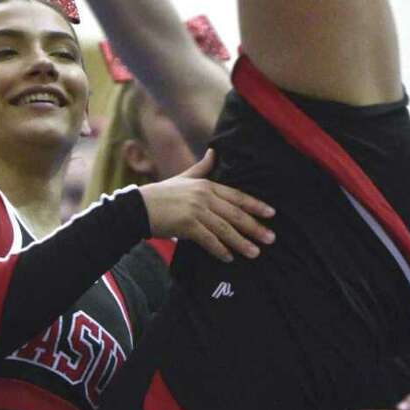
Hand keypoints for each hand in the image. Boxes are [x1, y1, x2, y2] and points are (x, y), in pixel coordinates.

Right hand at [140, 149, 274, 262]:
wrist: (138, 207)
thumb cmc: (161, 193)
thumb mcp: (183, 177)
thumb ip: (202, 167)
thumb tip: (214, 151)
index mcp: (206, 185)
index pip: (236, 196)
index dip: (255, 205)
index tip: (271, 213)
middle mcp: (203, 197)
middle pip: (235, 214)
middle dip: (254, 227)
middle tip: (270, 238)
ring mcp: (195, 211)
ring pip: (224, 229)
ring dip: (241, 242)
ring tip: (255, 253)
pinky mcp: (186, 225)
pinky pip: (208, 240)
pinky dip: (219, 249)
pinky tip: (228, 257)